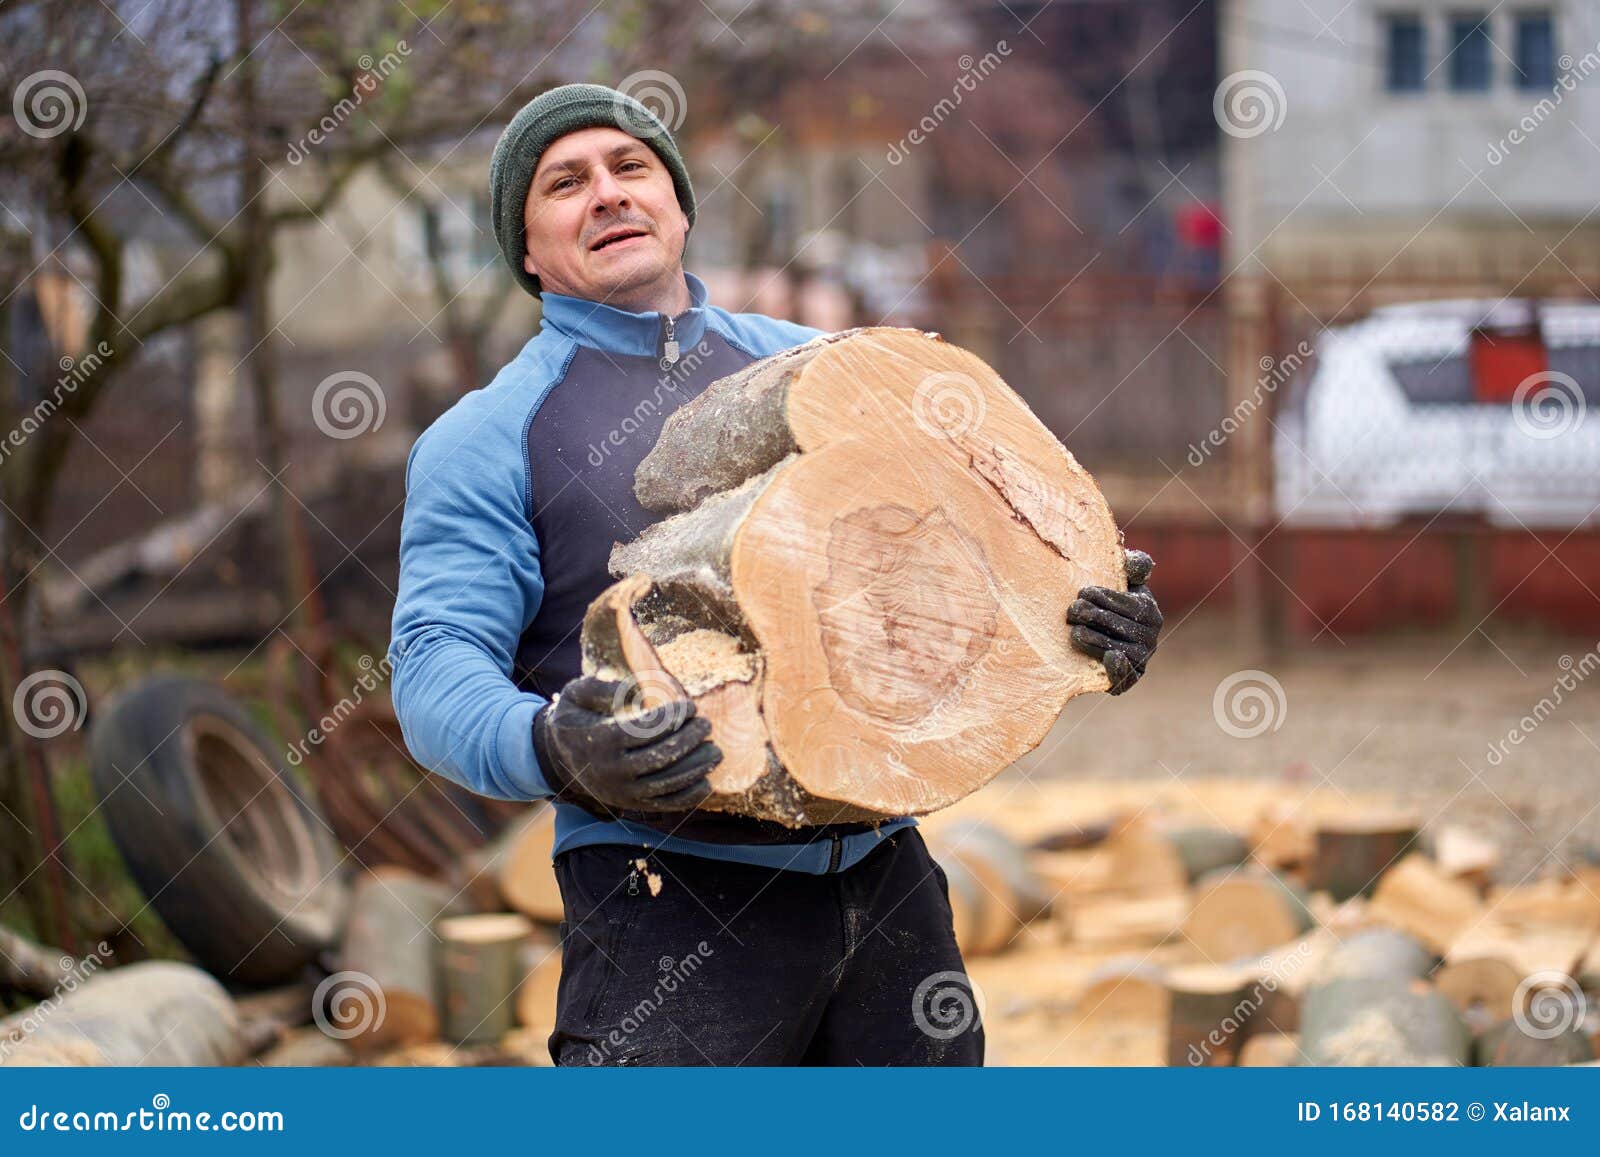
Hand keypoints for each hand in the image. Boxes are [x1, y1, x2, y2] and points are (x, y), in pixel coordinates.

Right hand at [533, 675, 719, 812]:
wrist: (561, 758)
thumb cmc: (576, 719)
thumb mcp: (575, 695)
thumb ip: (600, 688)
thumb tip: (634, 690)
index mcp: (601, 741)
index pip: (644, 731)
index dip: (672, 719)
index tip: (691, 707)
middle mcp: (612, 771)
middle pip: (660, 757)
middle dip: (689, 740)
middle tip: (707, 725)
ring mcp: (623, 792)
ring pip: (667, 784)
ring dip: (696, 768)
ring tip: (715, 751)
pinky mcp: (632, 805)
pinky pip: (665, 805)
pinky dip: (689, 797)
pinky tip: (707, 782)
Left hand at [1067, 548, 1161, 694]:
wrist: (1091, 632)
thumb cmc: (1105, 600)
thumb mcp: (1122, 579)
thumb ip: (1133, 565)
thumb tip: (1138, 567)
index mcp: (1149, 611)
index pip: (1130, 604)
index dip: (1105, 597)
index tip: (1083, 592)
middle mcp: (1150, 637)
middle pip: (1122, 627)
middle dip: (1094, 616)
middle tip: (1072, 610)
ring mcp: (1140, 658)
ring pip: (1119, 649)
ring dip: (1096, 640)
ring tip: (1075, 632)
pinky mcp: (1129, 678)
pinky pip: (1128, 676)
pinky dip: (1120, 670)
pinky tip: (1109, 658)